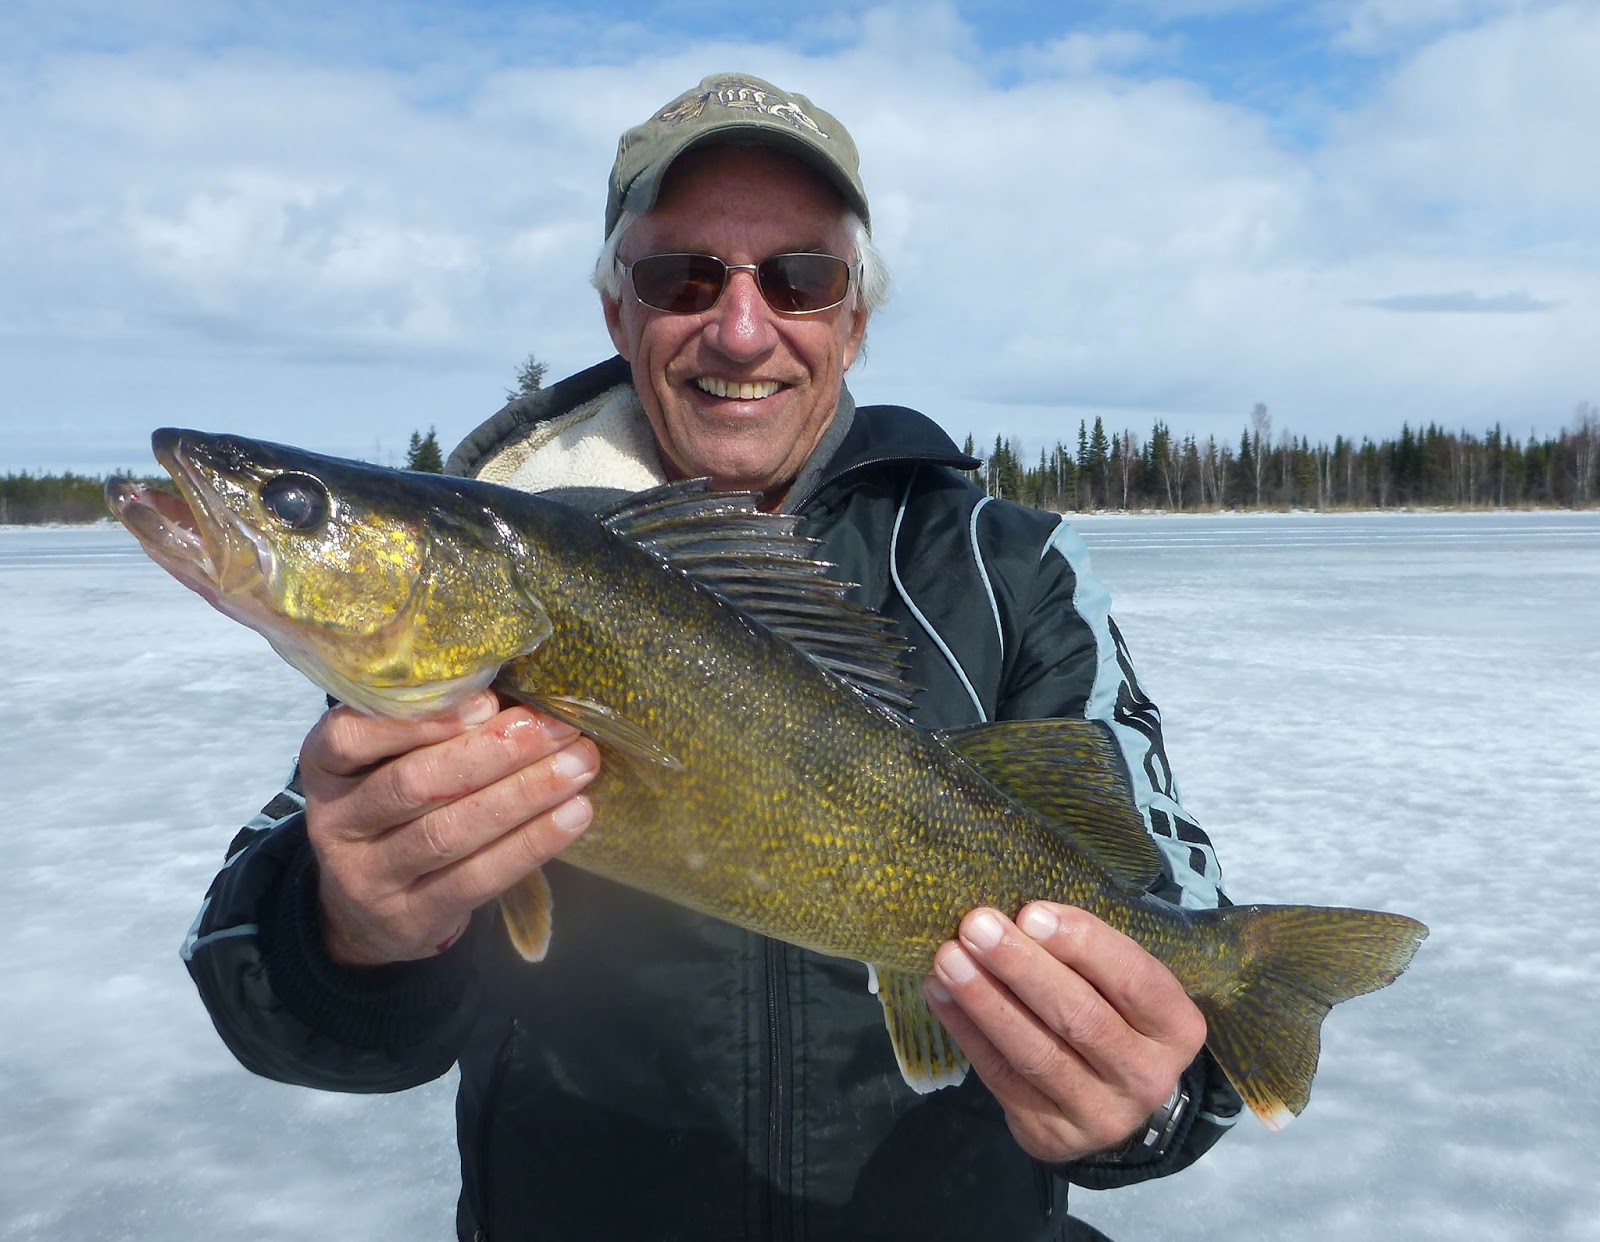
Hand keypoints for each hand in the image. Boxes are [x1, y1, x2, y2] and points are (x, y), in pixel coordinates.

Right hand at [298, 692, 599, 965]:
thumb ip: (431, 728)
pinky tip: (575, 814)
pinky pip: (477, 878)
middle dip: (494, 752)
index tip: (488, 701)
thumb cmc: (395, 810)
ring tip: (579, 766)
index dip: (419, 720)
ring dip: (524, 794)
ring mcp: (368, 876)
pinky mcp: (411, 918)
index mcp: (325, 766)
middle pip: (414, 784)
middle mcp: (336, 821)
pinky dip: (532, 843)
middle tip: (557, 727)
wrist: (366, 912)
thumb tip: (515, 693)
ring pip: (449, 832)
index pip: (351, 737)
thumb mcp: (388, 762)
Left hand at [923, 902, 1206, 1162]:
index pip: (1133, 979)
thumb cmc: (1116, 1016)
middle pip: (1080, 1018)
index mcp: (1175, 1026)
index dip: (1082, 945)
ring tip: (948, 958)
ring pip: (1036, 1053)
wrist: (1116, 1103)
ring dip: (985, 1001)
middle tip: (976, 926)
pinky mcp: (1052, 1135)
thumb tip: (1020, 916)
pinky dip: (967, 1032)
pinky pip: (1002, 1078)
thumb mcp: (1122, 984)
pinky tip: (939, 993)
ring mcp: (1100, 1113)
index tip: (1031, 913)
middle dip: (1022, 967)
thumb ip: (1086, 954)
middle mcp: (1146, 1075)